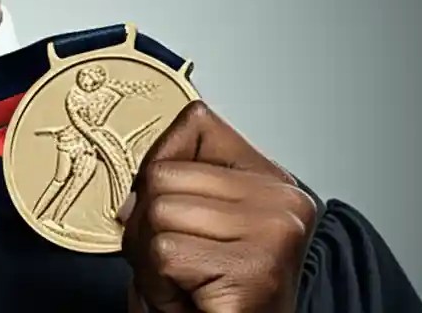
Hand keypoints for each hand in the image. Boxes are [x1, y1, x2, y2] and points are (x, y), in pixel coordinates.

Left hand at [120, 101, 316, 312]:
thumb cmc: (218, 295)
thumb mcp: (202, 223)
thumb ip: (181, 181)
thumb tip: (137, 179)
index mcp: (275, 181)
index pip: (196, 125)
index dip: (160, 174)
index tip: (173, 216)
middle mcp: (283, 202)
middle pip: (163, 176)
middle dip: (147, 226)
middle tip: (175, 263)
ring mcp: (273, 233)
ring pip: (158, 213)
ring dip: (150, 260)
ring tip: (183, 282)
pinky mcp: (253, 269)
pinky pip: (165, 254)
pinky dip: (158, 284)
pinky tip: (189, 298)